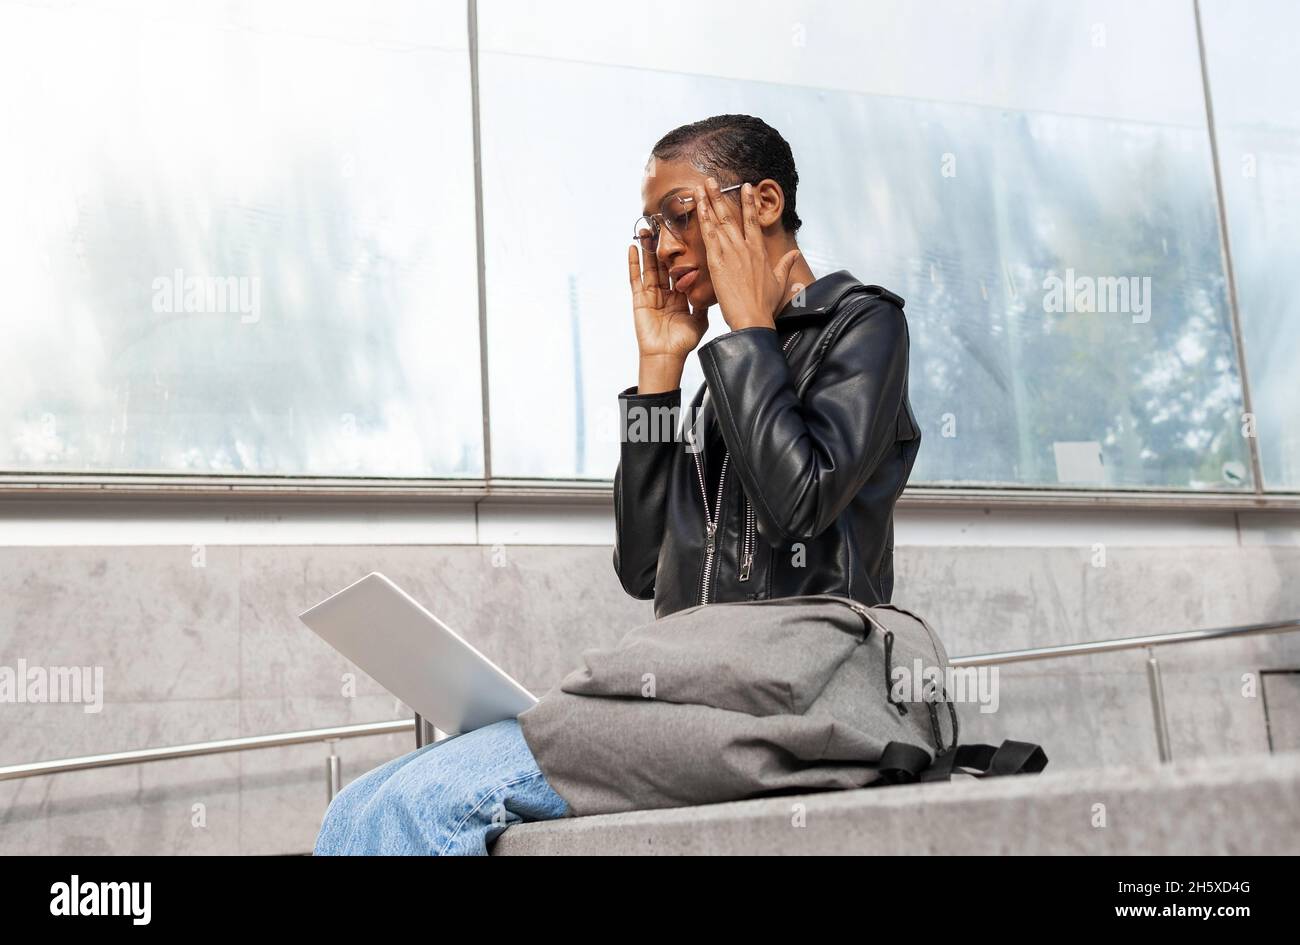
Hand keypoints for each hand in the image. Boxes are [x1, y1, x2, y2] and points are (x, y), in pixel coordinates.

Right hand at [627, 232, 708, 359]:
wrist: (668, 356)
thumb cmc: (683, 342)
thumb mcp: (699, 320)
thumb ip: (704, 303)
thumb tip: (715, 288)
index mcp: (679, 296)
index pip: (679, 269)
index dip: (679, 254)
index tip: (682, 237)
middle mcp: (664, 293)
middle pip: (662, 264)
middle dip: (661, 246)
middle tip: (662, 225)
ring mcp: (650, 295)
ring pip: (648, 266)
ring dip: (646, 248)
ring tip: (645, 229)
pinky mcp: (639, 299)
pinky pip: (635, 278)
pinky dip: (633, 263)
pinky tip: (631, 247)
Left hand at [695, 178, 802, 330]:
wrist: (753, 318)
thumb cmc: (765, 305)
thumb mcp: (779, 282)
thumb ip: (786, 264)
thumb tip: (795, 254)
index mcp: (759, 251)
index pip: (753, 220)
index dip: (748, 202)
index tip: (745, 187)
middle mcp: (745, 247)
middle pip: (732, 215)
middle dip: (721, 196)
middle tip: (713, 180)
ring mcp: (731, 252)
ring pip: (719, 221)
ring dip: (709, 201)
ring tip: (703, 186)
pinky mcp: (717, 261)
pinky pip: (708, 235)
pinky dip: (703, 218)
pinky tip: (698, 205)